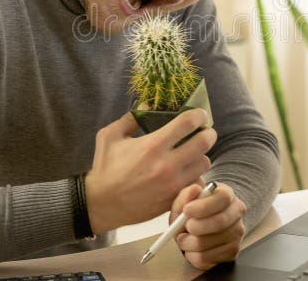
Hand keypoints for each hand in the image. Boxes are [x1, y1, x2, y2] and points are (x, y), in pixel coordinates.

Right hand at [84, 109, 215, 232]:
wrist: (101, 204)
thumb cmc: (105, 168)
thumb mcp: (110, 136)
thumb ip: (131, 118)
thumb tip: (148, 103)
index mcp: (152, 145)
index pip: (188, 123)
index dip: (198, 115)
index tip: (198, 115)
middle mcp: (167, 164)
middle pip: (204, 142)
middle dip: (207, 133)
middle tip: (203, 132)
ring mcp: (172, 184)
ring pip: (204, 163)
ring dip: (201, 155)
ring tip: (192, 153)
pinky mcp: (173, 199)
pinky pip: (197, 183)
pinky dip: (195, 176)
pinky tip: (186, 172)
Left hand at [170, 182, 247, 269]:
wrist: (202, 225)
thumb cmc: (194, 210)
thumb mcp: (186, 199)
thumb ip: (187, 194)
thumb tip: (194, 189)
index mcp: (227, 195)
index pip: (222, 199)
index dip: (203, 206)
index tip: (186, 210)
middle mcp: (236, 214)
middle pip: (219, 223)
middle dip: (195, 227)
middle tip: (183, 227)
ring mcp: (236, 235)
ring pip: (208, 243)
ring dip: (188, 243)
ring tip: (184, 237)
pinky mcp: (231, 253)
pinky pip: (206, 258)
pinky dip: (192, 255)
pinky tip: (191, 247)